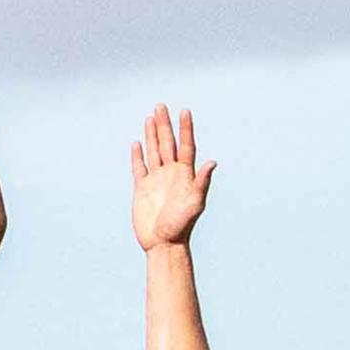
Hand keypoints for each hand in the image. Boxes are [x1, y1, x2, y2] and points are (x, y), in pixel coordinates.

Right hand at [128, 106, 212, 248]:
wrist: (164, 244)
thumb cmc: (182, 225)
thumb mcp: (195, 203)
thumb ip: (202, 182)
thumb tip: (212, 162)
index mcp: (185, 175)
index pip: (185, 146)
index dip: (185, 129)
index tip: (184, 111)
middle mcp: (171, 174)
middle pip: (167, 144)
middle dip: (164, 125)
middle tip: (161, 106)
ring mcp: (156, 180)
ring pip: (154, 151)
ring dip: (152, 134)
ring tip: (150, 117)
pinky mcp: (141, 188)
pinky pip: (139, 167)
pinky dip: (137, 155)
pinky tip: (137, 143)